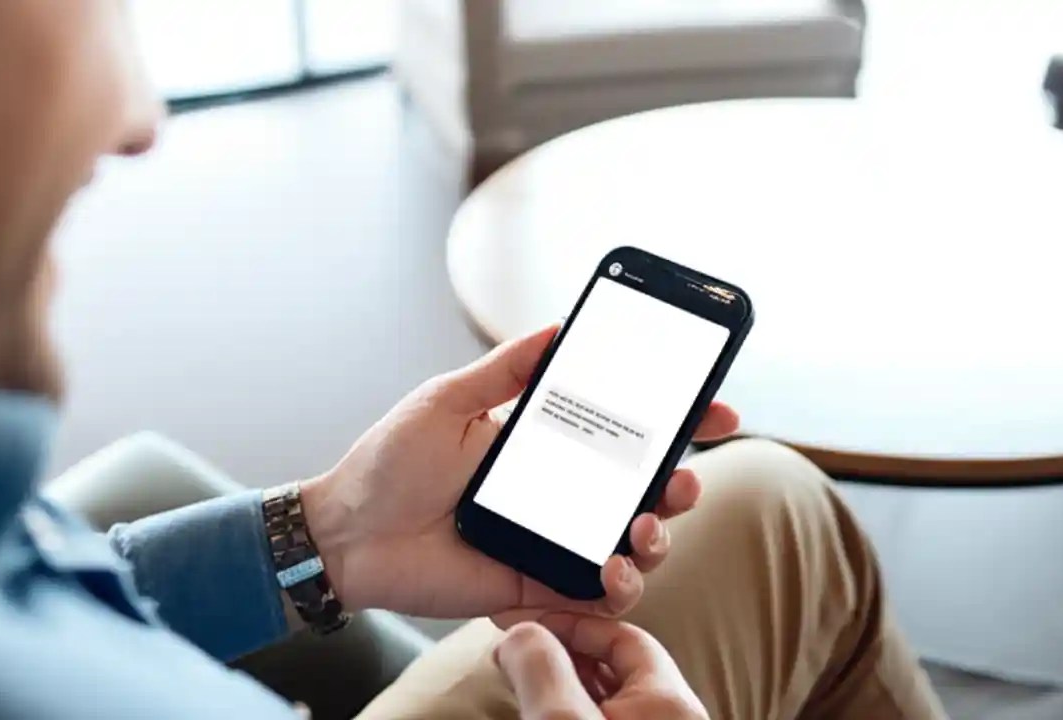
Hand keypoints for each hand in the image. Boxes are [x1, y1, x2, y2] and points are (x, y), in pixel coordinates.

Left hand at [299, 326, 738, 619]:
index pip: (624, 431)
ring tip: (646, 523)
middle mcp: (559, 492)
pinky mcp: (538, 585)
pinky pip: (595, 593)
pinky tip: (612, 566)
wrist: (346, 534)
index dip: (676, 423)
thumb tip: (558, 327)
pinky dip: (618, 585)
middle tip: (685, 477)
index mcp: (544, 444)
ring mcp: (552, 540)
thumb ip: (503, 370)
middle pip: (645, 492)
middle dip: (683, 484)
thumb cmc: (389, 464)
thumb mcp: (447, 401)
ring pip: (634, 546)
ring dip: (658, 537)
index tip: (716, 408)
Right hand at [495, 614, 706, 718]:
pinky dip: (574, 717)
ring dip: (567, 692)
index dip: (573, 624)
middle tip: (521, 662)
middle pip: (616, 670)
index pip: (625, 635)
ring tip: (526, 692)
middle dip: (565, 658)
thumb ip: (540, 666)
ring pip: (609, 706)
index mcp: (671, 703)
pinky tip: (542, 718)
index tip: (530, 629)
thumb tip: (521, 634)